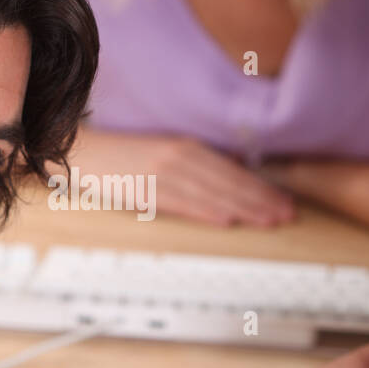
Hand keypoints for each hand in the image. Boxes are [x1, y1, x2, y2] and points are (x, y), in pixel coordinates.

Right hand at [68, 128, 295, 226]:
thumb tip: (233, 168)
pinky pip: (181, 202)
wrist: (81, 153)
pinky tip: (225, 219)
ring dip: (242, 207)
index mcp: (186, 146)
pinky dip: (205, 210)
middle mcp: (178, 156)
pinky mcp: (143, 189)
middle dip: (260, 199)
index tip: (283, 203)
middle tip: (286, 215)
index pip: (232, 170)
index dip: (260, 188)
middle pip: (227, 181)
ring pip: (211, 192)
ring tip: (267, 221)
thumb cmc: (123, 156)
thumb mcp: (164, 150)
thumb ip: (197, 160)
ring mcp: (161, 172)